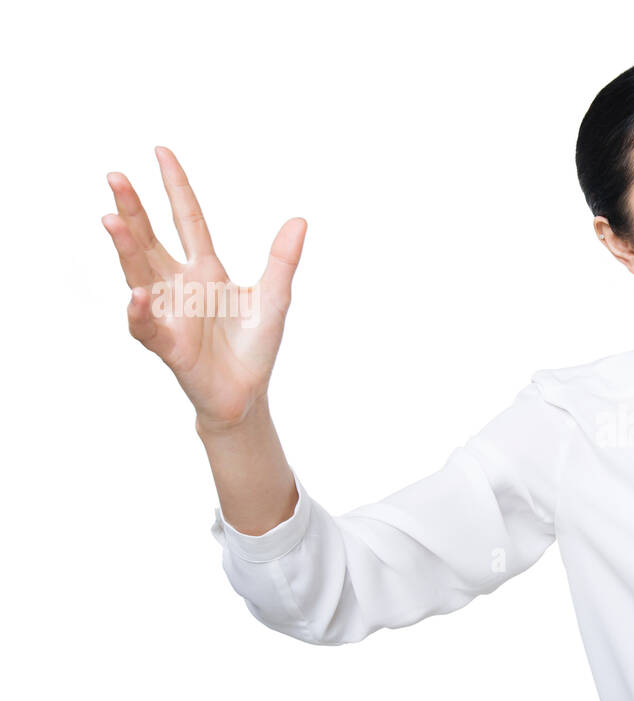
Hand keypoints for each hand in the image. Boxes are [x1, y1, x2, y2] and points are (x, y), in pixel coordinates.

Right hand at [102, 146, 306, 430]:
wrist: (247, 393)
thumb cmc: (254, 345)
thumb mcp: (275, 297)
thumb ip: (283, 260)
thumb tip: (300, 220)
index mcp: (205, 268)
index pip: (187, 218)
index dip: (175, 186)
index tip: (160, 151)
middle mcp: (179, 284)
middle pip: (150, 238)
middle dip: (132, 208)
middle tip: (115, 175)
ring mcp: (169, 312)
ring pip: (138, 273)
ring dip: (124, 248)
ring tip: (110, 220)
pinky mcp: (168, 344)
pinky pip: (147, 325)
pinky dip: (141, 311)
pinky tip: (138, 295)